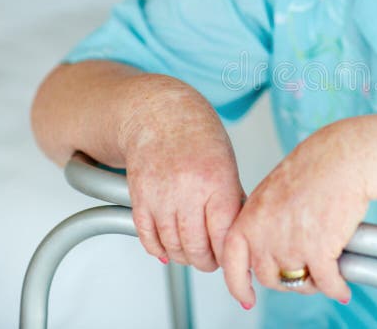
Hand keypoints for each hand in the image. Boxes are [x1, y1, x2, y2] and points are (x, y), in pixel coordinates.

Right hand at [118, 77, 245, 271]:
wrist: (158, 114)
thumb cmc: (198, 136)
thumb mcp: (227, 165)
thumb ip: (232, 200)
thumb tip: (237, 235)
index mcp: (216, 182)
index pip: (223, 236)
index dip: (228, 255)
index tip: (231, 259)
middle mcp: (187, 191)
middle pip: (196, 248)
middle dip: (206, 261)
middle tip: (211, 260)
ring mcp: (160, 196)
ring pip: (172, 247)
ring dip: (184, 257)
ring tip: (193, 253)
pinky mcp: (139, 199)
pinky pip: (148, 238)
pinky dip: (159, 250)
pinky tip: (169, 249)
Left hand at [222, 118, 369, 308]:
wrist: (344, 157)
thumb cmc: (317, 165)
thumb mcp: (275, 190)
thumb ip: (266, 219)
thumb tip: (269, 246)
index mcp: (250, 216)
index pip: (232, 261)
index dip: (238, 284)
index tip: (247, 297)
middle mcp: (264, 233)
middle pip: (269, 277)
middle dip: (288, 280)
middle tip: (306, 273)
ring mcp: (289, 244)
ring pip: (299, 282)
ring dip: (314, 283)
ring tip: (327, 273)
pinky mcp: (318, 251)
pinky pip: (326, 283)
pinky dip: (336, 288)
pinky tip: (342, 287)